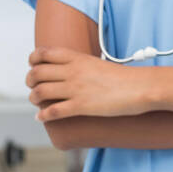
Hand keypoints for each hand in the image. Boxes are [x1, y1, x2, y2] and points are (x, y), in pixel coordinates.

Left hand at [25, 46, 152, 119]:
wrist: (142, 87)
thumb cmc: (126, 77)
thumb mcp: (99, 64)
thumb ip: (82, 65)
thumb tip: (72, 72)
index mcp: (78, 58)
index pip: (44, 53)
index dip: (33, 60)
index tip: (33, 65)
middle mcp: (73, 71)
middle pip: (37, 73)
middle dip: (30, 81)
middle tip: (33, 86)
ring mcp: (76, 89)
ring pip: (40, 92)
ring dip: (33, 98)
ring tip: (37, 102)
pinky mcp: (81, 106)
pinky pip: (53, 111)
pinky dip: (43, 116)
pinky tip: (42, 117)